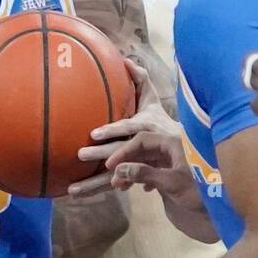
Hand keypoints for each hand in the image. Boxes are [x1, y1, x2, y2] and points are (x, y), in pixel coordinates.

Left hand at [67, 60, 191, 202]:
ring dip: (93, 184)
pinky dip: (96, 190)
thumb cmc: (162, 122)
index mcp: (148, 128)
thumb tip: (126, 61)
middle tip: (79, 154)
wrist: (186, 156)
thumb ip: (141, 82)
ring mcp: (141, 166)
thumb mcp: (154, 103)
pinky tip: (77, 195)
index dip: (114, 130)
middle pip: (122, 151)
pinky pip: (113, 185)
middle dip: (102, 154)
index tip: (94, 133)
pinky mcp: (135, 179)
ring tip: (71, 190)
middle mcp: (146, 148)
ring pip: (116, 176)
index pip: (130, 129)